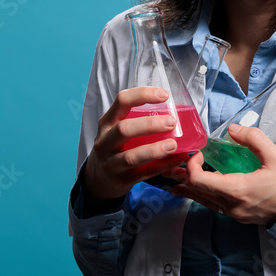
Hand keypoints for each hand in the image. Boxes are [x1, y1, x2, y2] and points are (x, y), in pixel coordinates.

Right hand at [84, 87, 191, 202]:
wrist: (98, 178)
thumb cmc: (114, 147)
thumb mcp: (115, 129)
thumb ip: (135, 118)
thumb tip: (173, 108)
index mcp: (107, 122)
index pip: (122, 101)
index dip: (143, 95)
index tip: (164, 95)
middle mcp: (105, 141)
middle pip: (124, 129)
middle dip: (150, 124)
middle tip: (172, 122)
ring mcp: (112, 163)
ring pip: (131, 156)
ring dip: (155, 150)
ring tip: (174, 145)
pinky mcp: (122, 180)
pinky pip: (144, 173)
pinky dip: (163, 166)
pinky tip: (178, 159)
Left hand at [168, 123, 275, 225]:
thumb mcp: (274, 155)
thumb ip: (253, 138)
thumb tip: (233, 129)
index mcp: (237, 190)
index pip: (199, 180)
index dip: (192, 165)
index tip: (198, 153)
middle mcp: (231, 206)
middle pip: (196, 193)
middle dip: (184, 177)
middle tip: (174, 165)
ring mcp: (235, 214)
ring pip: (204, 202)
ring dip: (192, 188)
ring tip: (178, 178)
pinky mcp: (240, 217)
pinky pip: (215, 206)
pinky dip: (204, 195)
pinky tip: (201, 188)